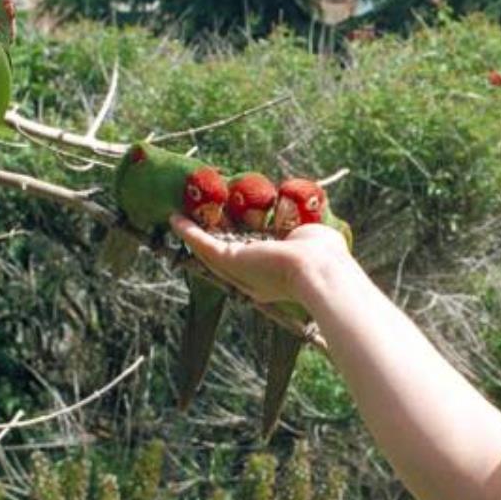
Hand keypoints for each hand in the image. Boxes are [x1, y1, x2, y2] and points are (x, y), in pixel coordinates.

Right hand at [168, 214, 351, 306]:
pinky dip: (189, 233)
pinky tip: (175, 219)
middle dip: (206, 245)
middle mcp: (252, 280)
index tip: (229, 234)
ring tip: (179, 220)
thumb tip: (301, 230)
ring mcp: (239, 272)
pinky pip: (204, 245)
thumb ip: (304, 236)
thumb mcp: (313, 242)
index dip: (237, 250)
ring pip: (209, 253)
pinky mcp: (231, 260)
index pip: (250, 264)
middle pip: (223, 261)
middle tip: (195, 226)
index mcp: (273, 279)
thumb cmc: (325, 257)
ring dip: (192, 236)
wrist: (319, 270)